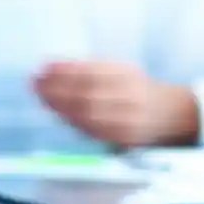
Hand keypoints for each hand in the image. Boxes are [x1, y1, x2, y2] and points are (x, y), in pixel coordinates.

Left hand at [33, 61, 199, 146]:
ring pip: (86, 114)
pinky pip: (91, 130)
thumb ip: (89, 67)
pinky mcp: (122, 138)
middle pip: (85, 94)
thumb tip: (51, 65)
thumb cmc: (136, 87)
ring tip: (41, 96)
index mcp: (128, 75)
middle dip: (55, 88)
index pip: (90, 72)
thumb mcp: (119, 69)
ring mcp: (127, 120)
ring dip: (58, 105)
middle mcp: (129, 97)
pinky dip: (70, 120)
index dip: (63, 70)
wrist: (169, 114)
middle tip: (35, 82)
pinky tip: (56, 112)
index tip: (43, 66)